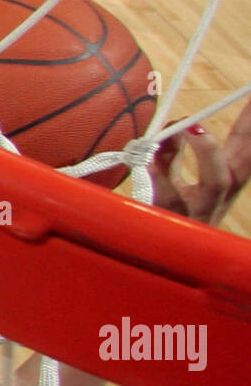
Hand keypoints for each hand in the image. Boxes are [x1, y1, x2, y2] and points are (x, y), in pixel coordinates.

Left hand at [150, 98, 250, 225]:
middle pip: (245, 163)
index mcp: (223, 183)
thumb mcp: (166, 181)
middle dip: (249, 130)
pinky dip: (162, 175)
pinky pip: (171, 198)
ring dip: (208, 151)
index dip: (250, 121)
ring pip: (218, 183)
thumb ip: (170, 154)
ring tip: (192, 125)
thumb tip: (172, 129)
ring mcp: (201, 215)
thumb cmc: (158, 222)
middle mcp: (219, 199)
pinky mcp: (177, 226)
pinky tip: (152, 156)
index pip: (245, 145)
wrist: (145, 264)